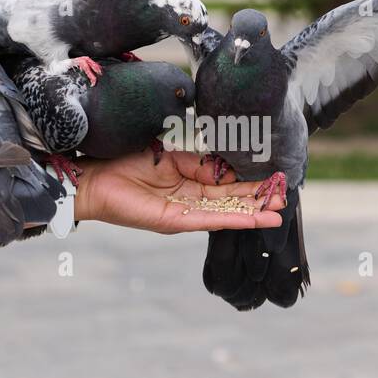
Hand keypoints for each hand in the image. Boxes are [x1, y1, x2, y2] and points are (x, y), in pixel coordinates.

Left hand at [75, 149, 284, 233]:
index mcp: (187, 181)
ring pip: (225, 213)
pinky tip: (254, 220)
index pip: (225, 183)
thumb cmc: (124, 162)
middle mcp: (188, 200)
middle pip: (230, 201)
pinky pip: (209, 220)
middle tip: (284, 198)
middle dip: (257, 200)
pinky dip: (234, 219)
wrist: (94, 177)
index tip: (271, 177)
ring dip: (252, 214)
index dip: (248, 182)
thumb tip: (225, 165)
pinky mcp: (175, 221)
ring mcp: (183, 213)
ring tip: (278, 213)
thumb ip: (197, 162)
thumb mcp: (169, 156)